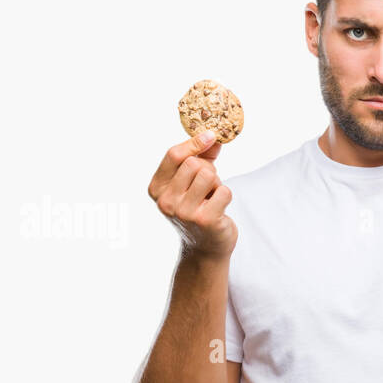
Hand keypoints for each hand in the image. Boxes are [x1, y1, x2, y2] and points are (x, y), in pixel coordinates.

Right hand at [147, 131, 236, 259]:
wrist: (206, 248)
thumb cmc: (198, 209)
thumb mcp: (192, 183)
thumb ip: (201, 158)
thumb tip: (214, 136)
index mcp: (156, 188)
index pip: (174, 155)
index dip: (194, 143)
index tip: (210, 135)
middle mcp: (166, 201)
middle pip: (194, 164)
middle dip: (208, 170)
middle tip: (208, 187)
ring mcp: (184, 212)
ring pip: (209, 175)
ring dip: (217, 184)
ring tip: (211, 198)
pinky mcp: (205, 220)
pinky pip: (224, 191)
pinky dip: (226, 196)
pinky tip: (219, 209)